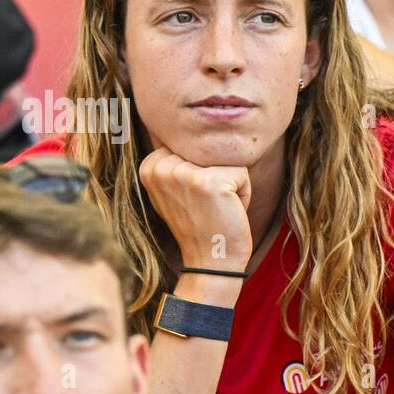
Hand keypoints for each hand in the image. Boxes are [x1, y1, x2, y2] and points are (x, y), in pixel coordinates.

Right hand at [138, 146, 252, 270]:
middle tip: (207, 205)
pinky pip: (242, 173)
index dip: (200, 171)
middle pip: (209, 150)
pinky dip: (244, 193)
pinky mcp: (211, 182)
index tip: (193, 199)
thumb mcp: (174, 191)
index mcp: (149, 166)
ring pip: (226, 160)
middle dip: (217, 176)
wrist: (211, 261)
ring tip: (217, 207)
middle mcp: (162, 167)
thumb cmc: (199, 226)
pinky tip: (228, 211)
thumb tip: (178, 131)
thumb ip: (173, 163)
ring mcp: (185, 174)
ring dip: (230, 184)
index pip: (190, 145)